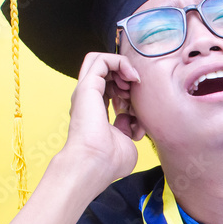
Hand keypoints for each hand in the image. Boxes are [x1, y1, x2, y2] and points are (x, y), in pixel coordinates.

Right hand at [59, 52, 141, 184]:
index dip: (128, 92)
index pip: (111, 88)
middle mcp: (88, 99)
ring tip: (133, 83)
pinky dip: (120, 63)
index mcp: (95, 111)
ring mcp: (86, 91)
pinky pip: (102, 59)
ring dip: (122, 67)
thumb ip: (129, 127)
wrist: (96, 164)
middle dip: (125, 76)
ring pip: (100, 60)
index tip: (137, 110)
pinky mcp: (87, 86)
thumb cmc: (109, 161)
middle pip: (105, 72)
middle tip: (135, 93)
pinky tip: (132, 78)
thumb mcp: (126, 141)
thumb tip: (131, 119)